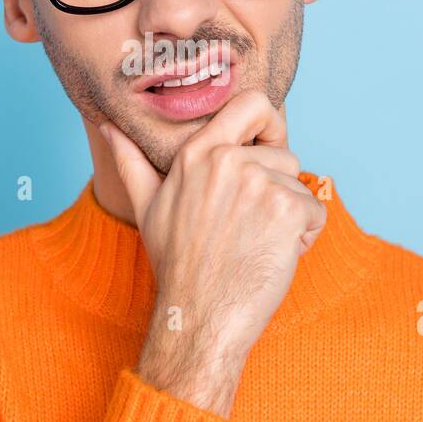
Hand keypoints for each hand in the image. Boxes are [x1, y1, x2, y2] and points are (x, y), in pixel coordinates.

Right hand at [99, 91, 325, 416]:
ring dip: (290, 217)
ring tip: (256, 244)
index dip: (270, 125)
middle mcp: (229, 160)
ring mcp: (259, 183)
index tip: (268, 150)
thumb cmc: (177, 266)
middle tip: (249, 226)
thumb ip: (131, 161)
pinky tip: (273, 256)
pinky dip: (304, 236)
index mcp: (198, 153)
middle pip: (284, 155)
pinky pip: (316, 211)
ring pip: (300, 185)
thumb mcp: (147, 207)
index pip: (253, 103)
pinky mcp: (287, 208)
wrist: (198, 318)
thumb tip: (106, 126)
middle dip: (278, 189)